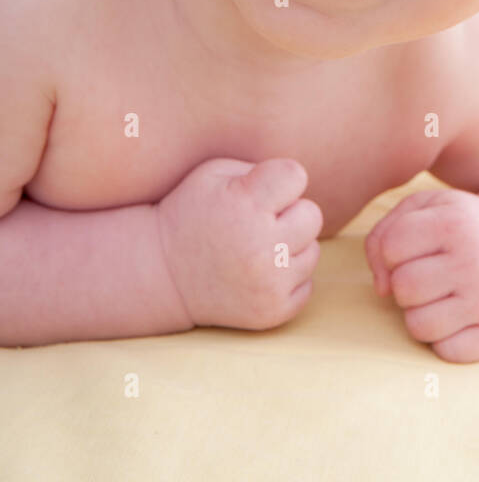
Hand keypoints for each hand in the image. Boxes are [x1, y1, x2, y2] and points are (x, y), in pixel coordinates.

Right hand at [156, 157, 322, 330]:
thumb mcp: (214, 174)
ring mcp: (268, 283)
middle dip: (289, 214)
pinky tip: (257, 273)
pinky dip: (287, 279)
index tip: (262, 190)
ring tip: (254, 248)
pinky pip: (307, 284)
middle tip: (258, 222)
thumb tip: (300, 184)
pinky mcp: (272, 312)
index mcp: (245, 204)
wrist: (162, 275)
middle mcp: (260, 246)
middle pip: (312, 215)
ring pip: (312, 251)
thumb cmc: (192, 213)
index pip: (296, 175)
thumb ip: (262, 169)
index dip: (282, 180)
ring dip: (290, 247)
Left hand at [364, 188, 478, 362]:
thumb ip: (382, 236)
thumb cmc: (456, 229)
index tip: (417, 250)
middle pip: (403, 288)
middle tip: (431, 275)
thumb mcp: (420, 210)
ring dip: (422, 315)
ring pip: (418, 326)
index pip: (390, 248)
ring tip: (444, 296)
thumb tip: (382, 290)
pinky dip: (445, 340)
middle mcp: (476, 258)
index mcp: (455, 221)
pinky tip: (461, 317)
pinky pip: (445, 351)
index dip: (394, 253)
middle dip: (406, 285)